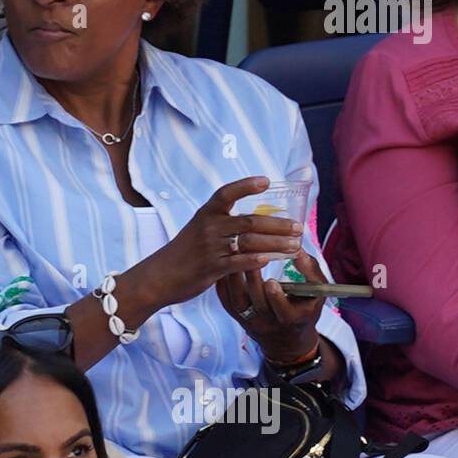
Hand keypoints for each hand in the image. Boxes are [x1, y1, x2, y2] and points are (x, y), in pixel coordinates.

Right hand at [138, 176, 302, 309]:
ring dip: (276, 244)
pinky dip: (258, 260)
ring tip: (295, 246)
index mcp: (205, 214)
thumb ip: (221, 223)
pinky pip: (240, 262)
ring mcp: (210, 247)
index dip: (246, 185)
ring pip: (250, 242)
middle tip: (298, 227)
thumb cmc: (183, 252)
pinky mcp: (212, 268)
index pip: (226, 193)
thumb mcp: (198, 230)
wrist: (159, 276)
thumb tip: (253, 220)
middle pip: (249, 221)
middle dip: (278, 224)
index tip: (266, 180)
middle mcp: (208, 227)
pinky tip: (273, 260)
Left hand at [217, 249, 324, 364]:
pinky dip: (223, 284)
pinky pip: (226, 301)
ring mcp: (250, 321)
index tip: (272, 281)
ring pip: (237, 301)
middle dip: (252, 280)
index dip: (276, 297)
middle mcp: (269, 323)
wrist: (286, 338)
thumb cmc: (303, 308)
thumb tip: (298, 251)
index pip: (283, 311)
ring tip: (234, 256)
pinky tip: (224, 266)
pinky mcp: (236, 317)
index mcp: (292, 319)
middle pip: (257, 303)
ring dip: (234, 279)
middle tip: (248, 256)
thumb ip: (311, 271)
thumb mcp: (316, 292)